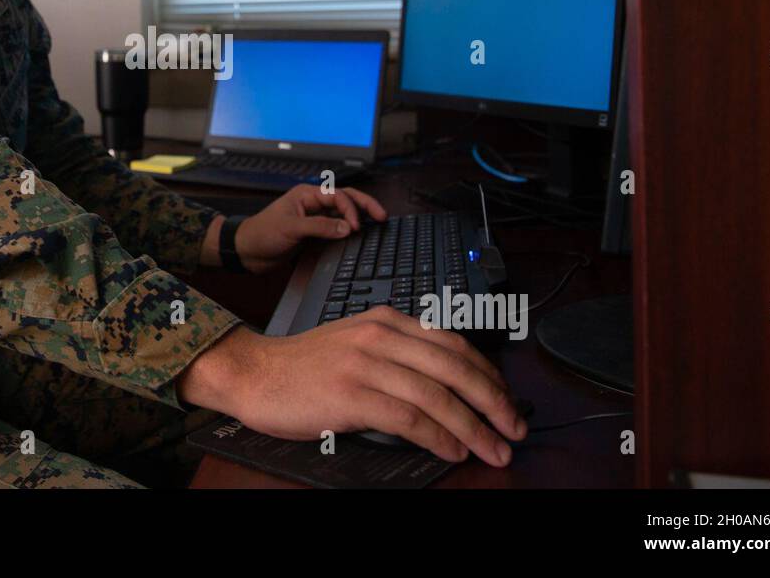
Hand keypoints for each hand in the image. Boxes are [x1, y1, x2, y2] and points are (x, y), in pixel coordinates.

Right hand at [177, 309, 526, 466]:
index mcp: (386, 320)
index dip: (488, 374)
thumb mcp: (356, 342)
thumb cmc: (304, 365)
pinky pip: (409, 417)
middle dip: (494, 401)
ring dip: (474, 427)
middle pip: (455, 367)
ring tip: (493, 449)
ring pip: (437, 395)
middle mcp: (380, 336)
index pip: (454, 344)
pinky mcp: (351, 395)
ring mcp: (366, 364)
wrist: (254, 371)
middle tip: (515, 428)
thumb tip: (446, 385)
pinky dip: (439, 437)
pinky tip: (453, 450)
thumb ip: (397, 353)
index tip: (506, 400)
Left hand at [234, 183, 386, 273]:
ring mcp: (314, 218)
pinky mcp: (314, 232)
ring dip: (358, 217)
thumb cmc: (262, 233)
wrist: (247, 251)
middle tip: (381, 215)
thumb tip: (346, 228)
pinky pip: (336, 228)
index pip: (337, 196)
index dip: (350, 210)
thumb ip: (320, 227)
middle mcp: (312, 204)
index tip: (355, 227)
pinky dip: (348, 230)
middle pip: (345, 199)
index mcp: (306, 195)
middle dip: (364, 206)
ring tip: (376, 223)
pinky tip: (358, 235)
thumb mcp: (291, 228)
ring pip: (342, 213)